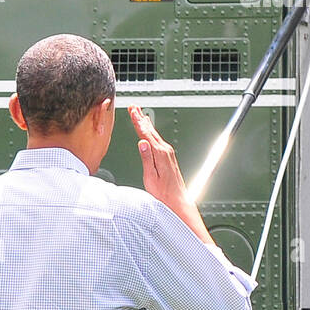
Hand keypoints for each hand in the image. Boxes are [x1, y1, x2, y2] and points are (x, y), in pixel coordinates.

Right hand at [130, 106, 210, 243]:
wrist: (177, 202)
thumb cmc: (163, 194)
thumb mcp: (151, 178)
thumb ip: (147, 159)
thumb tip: (142, 143)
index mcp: (160, 154)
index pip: (146, 134)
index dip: (138, 121)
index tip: (132, 111)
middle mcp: (165, 151)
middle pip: (151, 130)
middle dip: (141, 118)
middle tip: (134, 107)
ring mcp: (168, 154)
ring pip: (154, 134)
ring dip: (146, 123)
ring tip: (140, 115)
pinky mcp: (168, 158)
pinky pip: (157, 140)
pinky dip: (151, 133)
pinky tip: (149, 132)